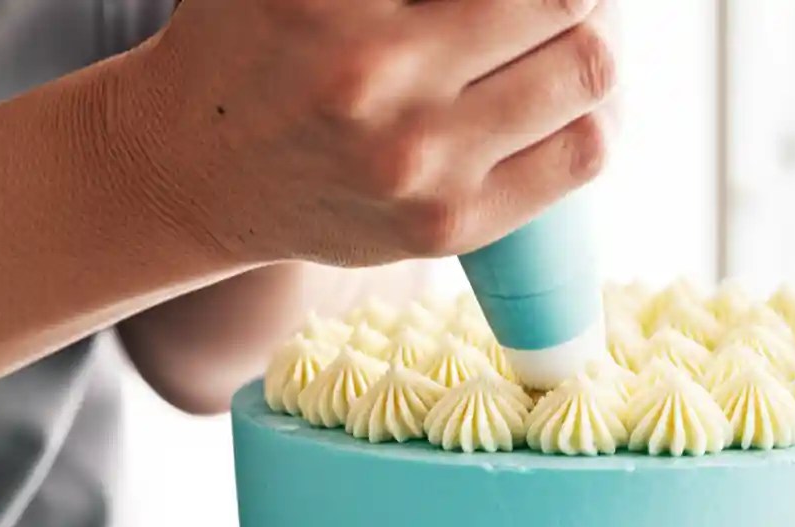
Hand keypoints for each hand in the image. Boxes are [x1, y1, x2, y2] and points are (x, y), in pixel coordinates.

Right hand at [117, 0, 616, 267]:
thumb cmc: (260, 43)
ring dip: (598, 38)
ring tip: (575, 31)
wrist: (196, 169)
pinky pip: (581, 153)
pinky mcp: (445, 226)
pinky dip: (597, 112)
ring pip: (589, 69)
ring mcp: (415, 161)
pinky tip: (571, 99)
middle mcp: (372, 74)